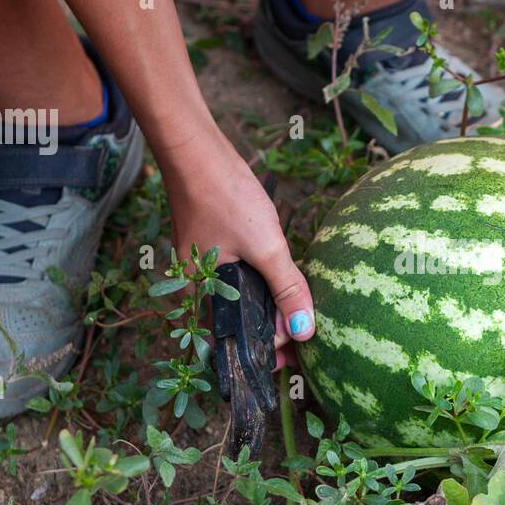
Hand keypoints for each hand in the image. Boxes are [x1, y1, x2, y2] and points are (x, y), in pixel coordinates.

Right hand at [156, 126, 314, 368]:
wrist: (197, 150)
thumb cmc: (224, 197)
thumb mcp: (266, 247)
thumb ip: (287, 289)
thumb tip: (305, 331)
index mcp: (200, 296)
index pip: (237, 341)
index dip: (270, 351)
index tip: (300, 355)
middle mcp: (197, 288)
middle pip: (241, 323)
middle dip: (273, 331)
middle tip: (307, 334)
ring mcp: (203, 267)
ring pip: (242, 300)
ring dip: (270, 308)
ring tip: (300, 315)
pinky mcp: (213, 248)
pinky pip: (240, 278)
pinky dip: (262, 285)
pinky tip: (282, 282)